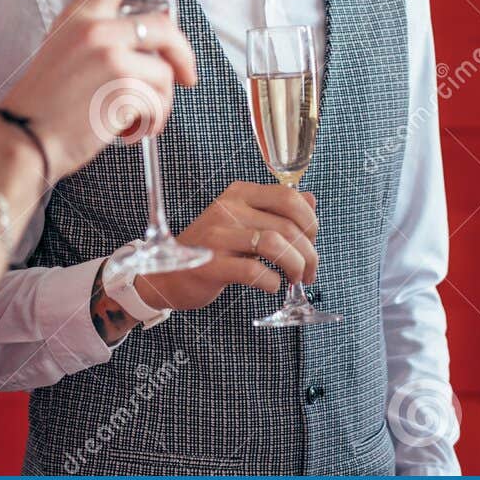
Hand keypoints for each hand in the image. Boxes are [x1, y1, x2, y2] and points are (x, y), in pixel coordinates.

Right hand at [0, 0, 196, 179]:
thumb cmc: (44, 104)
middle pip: (164, 29)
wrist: (22, 139)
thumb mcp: (63, 53)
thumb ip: (99, 38)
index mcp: (80, 16)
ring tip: (134, 116)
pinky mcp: (122, 84)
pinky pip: (160, 101)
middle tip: (186, 78)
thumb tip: (149, 47)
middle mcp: (96, 28)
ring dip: (160, 100)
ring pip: (166, 72)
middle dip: (182, 57)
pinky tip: (129, 130)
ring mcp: (109, 54)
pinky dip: (152, 122)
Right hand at [136, 181, 319, 310]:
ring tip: (296, 279)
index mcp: (239, 194)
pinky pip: (254, 271)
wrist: (167, 275)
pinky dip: (272, 282)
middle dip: (309, 252)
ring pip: (275, 245)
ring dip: (295, 266)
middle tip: (310, 270)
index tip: (313, 241)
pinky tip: (272, 286)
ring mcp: (217, 236)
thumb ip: (276, 210)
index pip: (287, 197)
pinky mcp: (210, 265)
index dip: (310, 221)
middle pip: (287, 225)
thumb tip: (311, 200)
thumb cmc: (210, 249)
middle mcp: (228, 209)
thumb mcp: (243, 222)